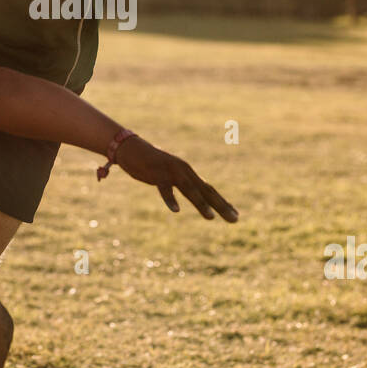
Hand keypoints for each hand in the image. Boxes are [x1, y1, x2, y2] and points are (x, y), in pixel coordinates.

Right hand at [114, 136, 238, 221]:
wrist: (130, 147)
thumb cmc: (150, 164)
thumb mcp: (170, 175)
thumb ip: (181, 183)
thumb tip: (194, 194)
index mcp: (188, 173)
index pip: (209, 190)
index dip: (223, 203)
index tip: (236, 215)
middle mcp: (184, 171)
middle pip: (205, 191)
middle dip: (221, 206)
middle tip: (235, 220)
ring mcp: (171, 171)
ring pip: (189, 190)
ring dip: (200, 204)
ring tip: (210, 218)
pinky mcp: (156, 173)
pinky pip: (165, 188)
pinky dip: (170, 199)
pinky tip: (176, 210)